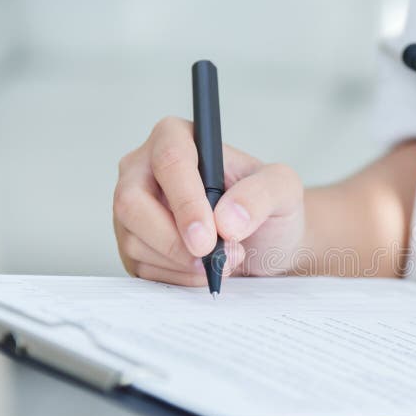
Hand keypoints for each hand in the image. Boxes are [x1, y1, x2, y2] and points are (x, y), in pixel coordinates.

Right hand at [114, 117, 303, 284]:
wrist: (264, 242)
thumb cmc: (268, 206)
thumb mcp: (283, 190)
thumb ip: (262, 194)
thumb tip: (226, 219)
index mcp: (177, 138)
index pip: (170, 161)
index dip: (186, 202)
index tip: (207, 238)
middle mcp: (145, 169)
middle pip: (131, 202)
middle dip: (174, 241)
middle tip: (212, 259)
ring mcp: (134, 209)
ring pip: (134, 240)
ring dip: (183, 263)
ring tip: (222, 261)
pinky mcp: (133, 243)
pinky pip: (141, 267)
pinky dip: (178, 277)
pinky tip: (203, 270)